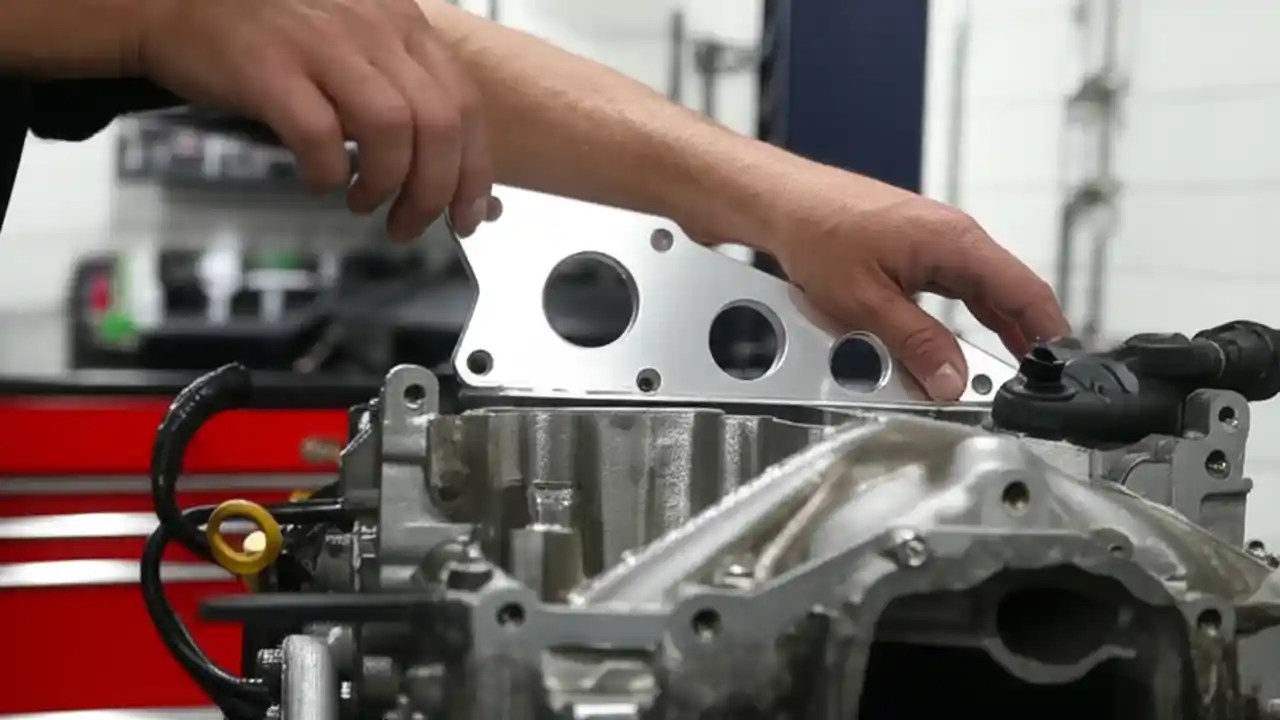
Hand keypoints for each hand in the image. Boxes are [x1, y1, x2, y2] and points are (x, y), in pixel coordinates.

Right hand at [134, 0, 493, 239]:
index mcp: (401, 24)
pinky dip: (328, 173)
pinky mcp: (270, 67)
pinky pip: (321, 136)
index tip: (468, 216)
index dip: (474, 172)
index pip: (465, 105)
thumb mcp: (354, 43)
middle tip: (410, 224)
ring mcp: (321, 44)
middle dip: (434, 192)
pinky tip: (320, 181)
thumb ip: (400, 89)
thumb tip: (445, 172)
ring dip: (386, 185)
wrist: (173, 0)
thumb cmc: (271, 36)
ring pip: (393, 131)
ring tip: (363, 202)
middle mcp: (371, 27)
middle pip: (439, 125)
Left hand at [762, 167, 1069, 400]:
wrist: (782, 202)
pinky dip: (961, 320)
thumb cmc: (817, 230)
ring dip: (992, 330)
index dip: (1049, 331)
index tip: (1061, 366)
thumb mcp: (866, 302)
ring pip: (979, 294)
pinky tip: (959, 345)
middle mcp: (953, 237)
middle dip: (1023, 338)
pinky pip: (953, 290)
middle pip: (1007, 294)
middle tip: (1032, 382)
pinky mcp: (916, 251)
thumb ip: (915, 345)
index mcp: (954, 241)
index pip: (1023, 289)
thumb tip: (952, 381)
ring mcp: (936, 243)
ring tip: (1004, 372)